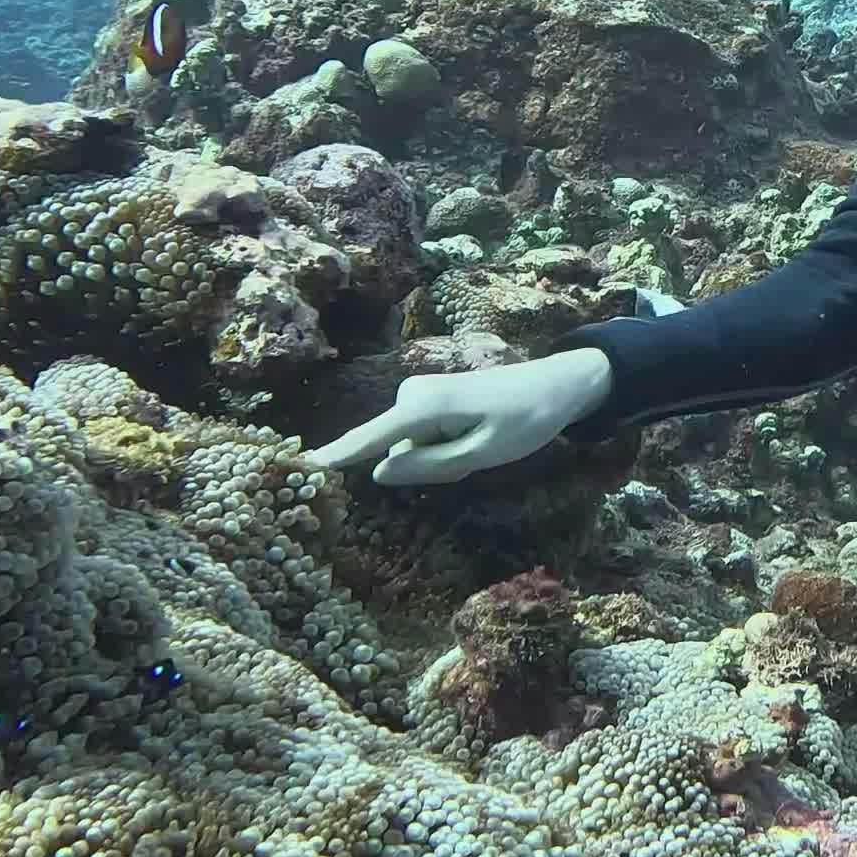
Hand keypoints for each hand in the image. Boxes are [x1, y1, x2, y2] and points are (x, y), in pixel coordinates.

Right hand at [307, 348, 612, 486]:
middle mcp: (412, 395)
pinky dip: (444, 447)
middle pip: (396, 449)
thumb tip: (378, 472)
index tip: (300, 468)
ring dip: (440, 457)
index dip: (336, 455)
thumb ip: (429, 466)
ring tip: (481, 443)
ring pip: (410, 446)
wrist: (556, 384)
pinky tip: (477, 436)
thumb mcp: (481, 454)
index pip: (370, 438)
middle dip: (428, 465)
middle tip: (476, 456)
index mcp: (425, 407)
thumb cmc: (526, 420)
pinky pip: (421, 438)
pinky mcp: (427, 400)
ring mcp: (418, 395)